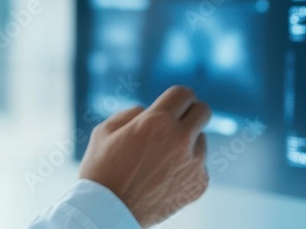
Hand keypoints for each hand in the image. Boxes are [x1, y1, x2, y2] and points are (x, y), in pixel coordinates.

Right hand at [78, 85, 211, 227]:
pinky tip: (165, 178)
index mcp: (157, 121)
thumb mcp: (105, 130)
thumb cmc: (102, 170)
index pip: (184, 93)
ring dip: (187, 142)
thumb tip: (149, 110)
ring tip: (162, 159)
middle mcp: (180, 139)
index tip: (174, 103)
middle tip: (177, 122)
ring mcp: (193, 164)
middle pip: (203, 111)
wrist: (108, 212)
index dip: (178, 96)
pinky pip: (199, 165)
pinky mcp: (199, 184)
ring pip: (201, 140)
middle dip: (191, 112)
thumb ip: (132, 113)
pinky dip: (187, 167)